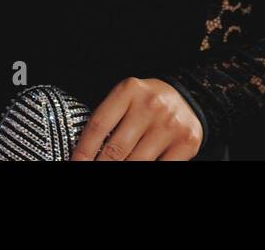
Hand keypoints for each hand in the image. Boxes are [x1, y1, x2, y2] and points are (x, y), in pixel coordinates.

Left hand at [71, 77, 202, 160]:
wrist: (189, 97)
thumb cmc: (148, 102)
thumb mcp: (126, 98)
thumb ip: (109, 118)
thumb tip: (87, 151)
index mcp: (129, 90)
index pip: (98, 125)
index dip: (83, 150)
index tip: (75, 163)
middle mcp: (150, 106)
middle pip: (116, 148)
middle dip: (100, 165)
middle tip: (90, 170)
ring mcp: (169, 125)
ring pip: (137, 162)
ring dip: (120, 171)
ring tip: (109, 173)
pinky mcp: (187, 143)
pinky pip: (161, 167)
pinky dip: (146, 171)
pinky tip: (135, 171)